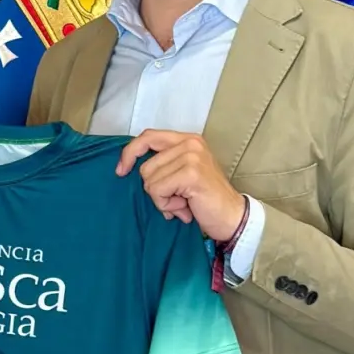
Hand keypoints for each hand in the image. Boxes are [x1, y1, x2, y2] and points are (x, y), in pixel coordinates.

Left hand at [116, 130, 247, 241]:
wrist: (232, 217)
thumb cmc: (206, 200)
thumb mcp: (183, 174)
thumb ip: (163, 164)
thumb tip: (130, 166)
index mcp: (187, 140)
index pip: (148, 136)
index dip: (130, 153)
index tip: (121, 170)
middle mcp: (190, 143)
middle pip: (146, 166)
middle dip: (155, 189)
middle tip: (177, 199)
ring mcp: (191, 157)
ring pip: (150, 181)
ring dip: (162, 199)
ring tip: (183, 203)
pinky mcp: (191, 173)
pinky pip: (157, 190)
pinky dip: (167, 205)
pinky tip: (185, 207)